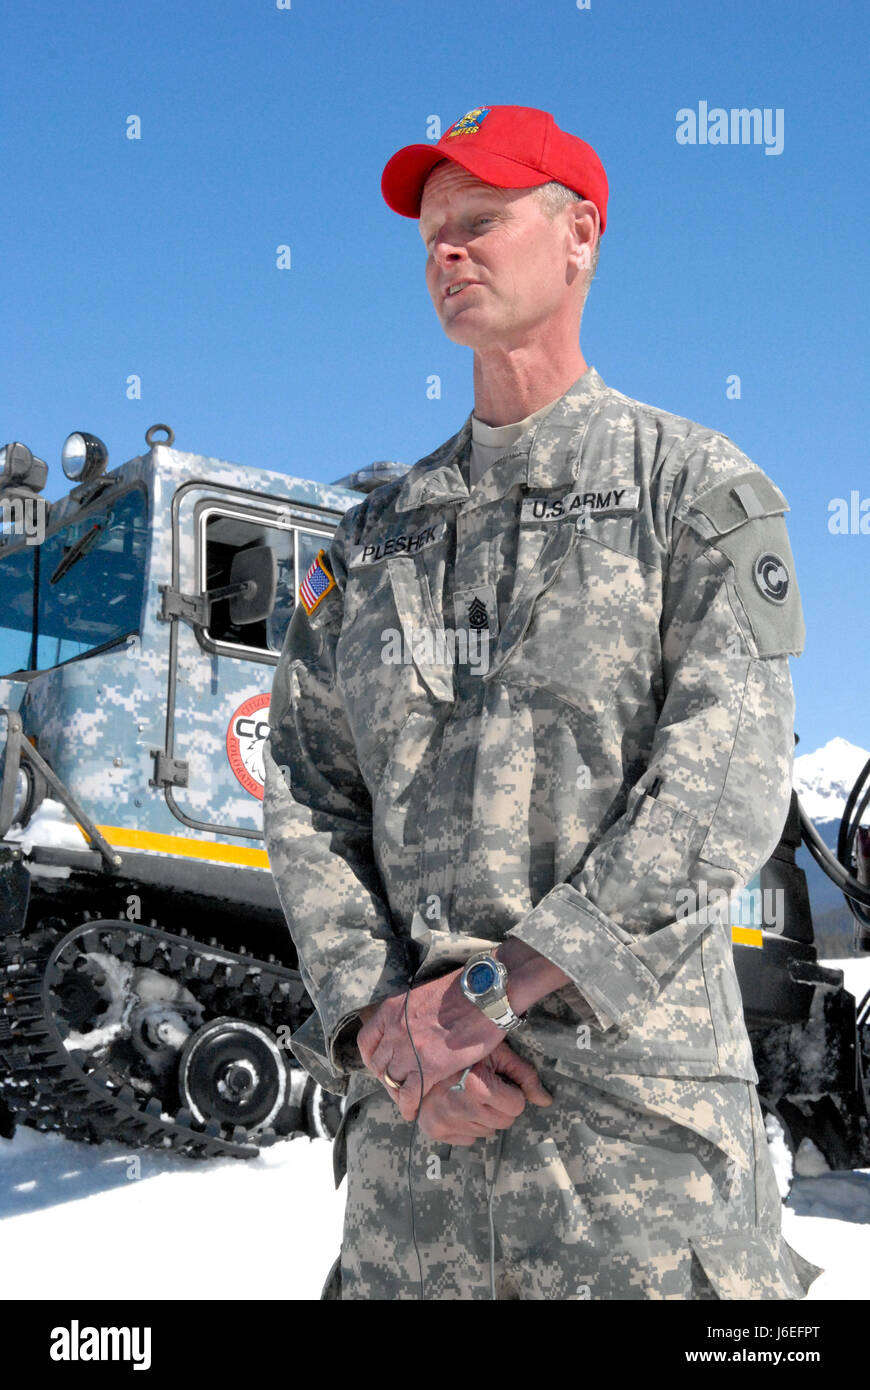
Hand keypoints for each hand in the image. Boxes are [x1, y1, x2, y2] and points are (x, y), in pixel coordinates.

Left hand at [358, 970, 503, 1120]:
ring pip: (392, 1080)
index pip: (366, 1040)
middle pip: (378, 1064)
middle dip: (386, 1077)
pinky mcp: (430, 1066)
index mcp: (392, 1009)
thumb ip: (410, 1013)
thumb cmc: (462, 990)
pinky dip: (409, 1106)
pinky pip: (410, 1094)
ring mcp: (410, 1049)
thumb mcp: (423, 994)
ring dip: (397, 1092)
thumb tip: (413, 1026)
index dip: (372, 1058)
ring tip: (407, 1099)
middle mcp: (395, 1030)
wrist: (485, 994)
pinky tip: (414, 1111)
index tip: (383, 1065)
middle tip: (398, 1085)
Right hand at [416, 1041, 551, 1144]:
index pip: (516, 1107)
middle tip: (486, 1088)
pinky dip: (467, 1126)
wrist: (426, 1050)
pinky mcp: (433, 1129)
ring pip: (487, 1132)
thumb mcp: (498, 1054)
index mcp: (477, 1086)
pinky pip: (467, 1140)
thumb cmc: (468, 1049)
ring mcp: (443, 1120)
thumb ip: (524, 1076)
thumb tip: (546, 1101)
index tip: (500, 1081)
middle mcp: (459, 1106)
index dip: (512, 1093)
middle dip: (501, 1106)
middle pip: (504, 1122)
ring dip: (484, 1116)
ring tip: (470, 1094)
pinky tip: (459, 1105)